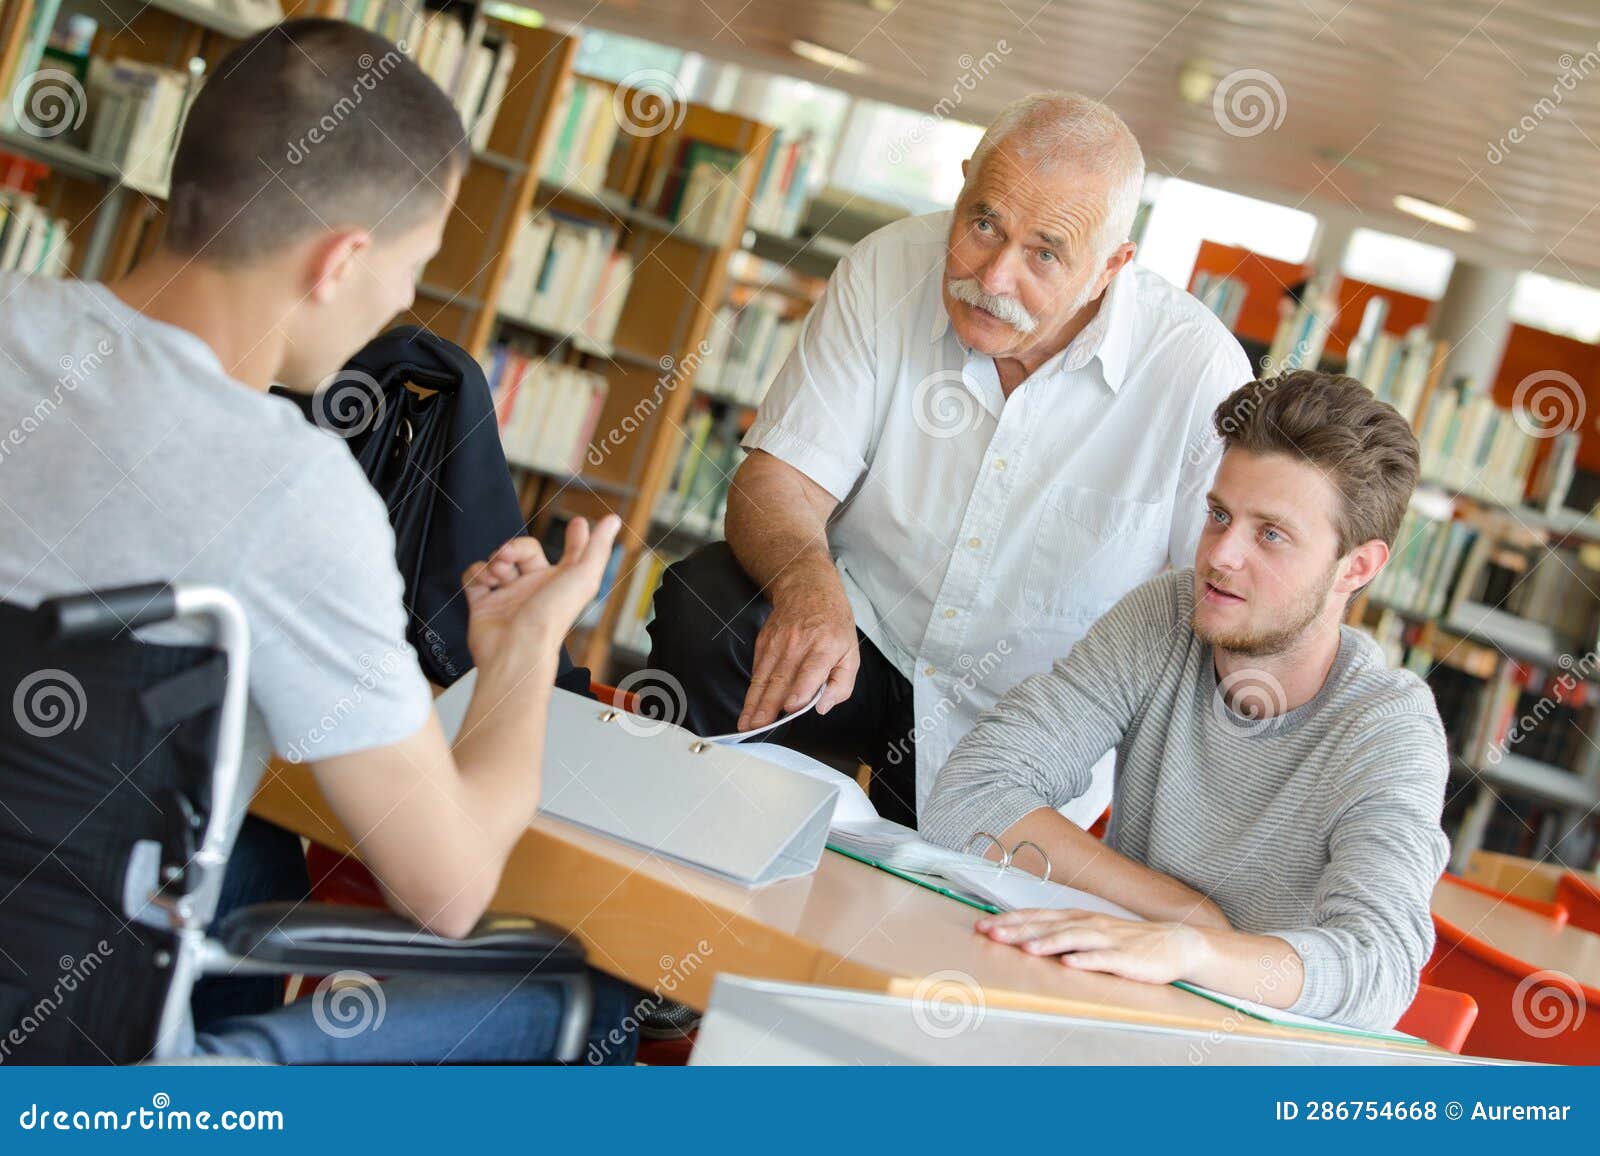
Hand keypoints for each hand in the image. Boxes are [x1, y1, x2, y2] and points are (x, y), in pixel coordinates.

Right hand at [462, 515, 620, 675]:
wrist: (515, 649)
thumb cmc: (551, 618)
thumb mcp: (583, 577)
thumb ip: (597, 548)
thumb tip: (612, 521)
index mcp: (561, 583)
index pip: (571, 555)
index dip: (576, 539)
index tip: (577, 524)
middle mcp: (536, 589)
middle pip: (524, 552)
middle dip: (513, 547)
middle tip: (508, 555)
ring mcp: (509, 596)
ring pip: (498, 562)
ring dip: (495, 561)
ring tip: (497, 573)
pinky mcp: (484, 604)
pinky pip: (475, 577)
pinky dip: (476, 574)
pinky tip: (484, 581)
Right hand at [739, 565, 858, 729]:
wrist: (807, 587)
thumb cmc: (832, 623)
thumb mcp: (851, 652)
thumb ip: (842, 684)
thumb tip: (823, 707)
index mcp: (825, 647)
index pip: (811, 669)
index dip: (801, 688)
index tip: (791, 706)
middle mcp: (798, 644)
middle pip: (781, 679)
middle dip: (767, 706)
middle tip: (758, 727)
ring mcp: (777, 643)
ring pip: (763, 678)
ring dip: (753, 703)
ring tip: (746, 724)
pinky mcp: (764, 643)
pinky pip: (757, 670)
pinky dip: (752, 690)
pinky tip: (748, 707)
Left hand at [975, 909, 1209, 985]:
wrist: (1173, 943)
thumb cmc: (1126, 941)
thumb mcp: (1090, 932)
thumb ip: (1061, 934)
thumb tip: (1026, 937)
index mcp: (1077, 918)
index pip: (1037, 917)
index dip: (1010, 920)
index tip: (983, 925)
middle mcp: (1088, 924)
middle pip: (1047, 926)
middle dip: (1018, 930)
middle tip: (991, 934)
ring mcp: (1106, 939)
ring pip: (1072, 939)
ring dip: (1048, 943)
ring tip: (1026, 949)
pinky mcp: (1125, 957)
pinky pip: (1103, 959)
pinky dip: (1085, 960)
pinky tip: (1070, 964)